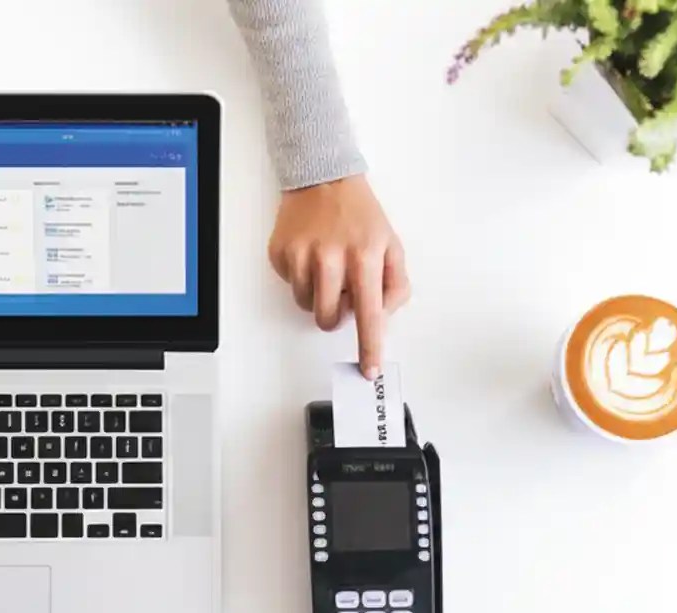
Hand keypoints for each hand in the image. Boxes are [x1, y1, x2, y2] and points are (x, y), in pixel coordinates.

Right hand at [267, 175, 409, 378]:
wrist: (323, 178)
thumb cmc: (359, 215)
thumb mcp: (391, 244)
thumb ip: (395, 284)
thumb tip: (382, 316)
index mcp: (365, 256)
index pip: (370, 314)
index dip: (369, 347)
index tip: (368, 370)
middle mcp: (331, 257)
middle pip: (328, 319)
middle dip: (336, 314)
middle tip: (342, 290)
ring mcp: (302, 254)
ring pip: (306, 306)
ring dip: (318, 295)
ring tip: (326, 267)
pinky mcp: (281, 253)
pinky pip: (290, 286)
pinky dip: (301, 278)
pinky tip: (310, 255)